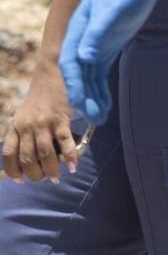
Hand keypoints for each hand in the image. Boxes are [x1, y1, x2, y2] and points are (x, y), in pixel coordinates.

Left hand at [6, 62, 80, 182]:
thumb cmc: (38, 98)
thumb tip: (29, 156)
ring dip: (51, 170)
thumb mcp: (23, 115)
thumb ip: (23, 133)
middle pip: (27, 158)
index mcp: (15, 127)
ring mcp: (43, 124)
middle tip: (44, 179)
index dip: (13, 171)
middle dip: (35, 174)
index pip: (9, 154)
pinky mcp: (60, 120)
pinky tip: (73, 166)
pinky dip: (70, 157)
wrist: (51, 75)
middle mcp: (26, 127)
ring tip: (56, 178)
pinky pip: (65, 143)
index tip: (20, 180)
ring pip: (45, 154)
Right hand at [60, 0, 161, 130]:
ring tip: (98, 119)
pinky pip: (100, 74)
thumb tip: (84, 57)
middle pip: (79, 75)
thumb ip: (97, 33)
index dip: (73, 84)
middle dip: (83, 97)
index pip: (70, 63)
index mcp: (77, 32)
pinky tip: (104, 106)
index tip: (77, 102)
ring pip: (90, 78)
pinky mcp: (107, 49)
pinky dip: (101, 90)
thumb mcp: (111, 9)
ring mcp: (94, 46)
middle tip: (91, 119)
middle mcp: (81, 42)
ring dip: (93, 97)